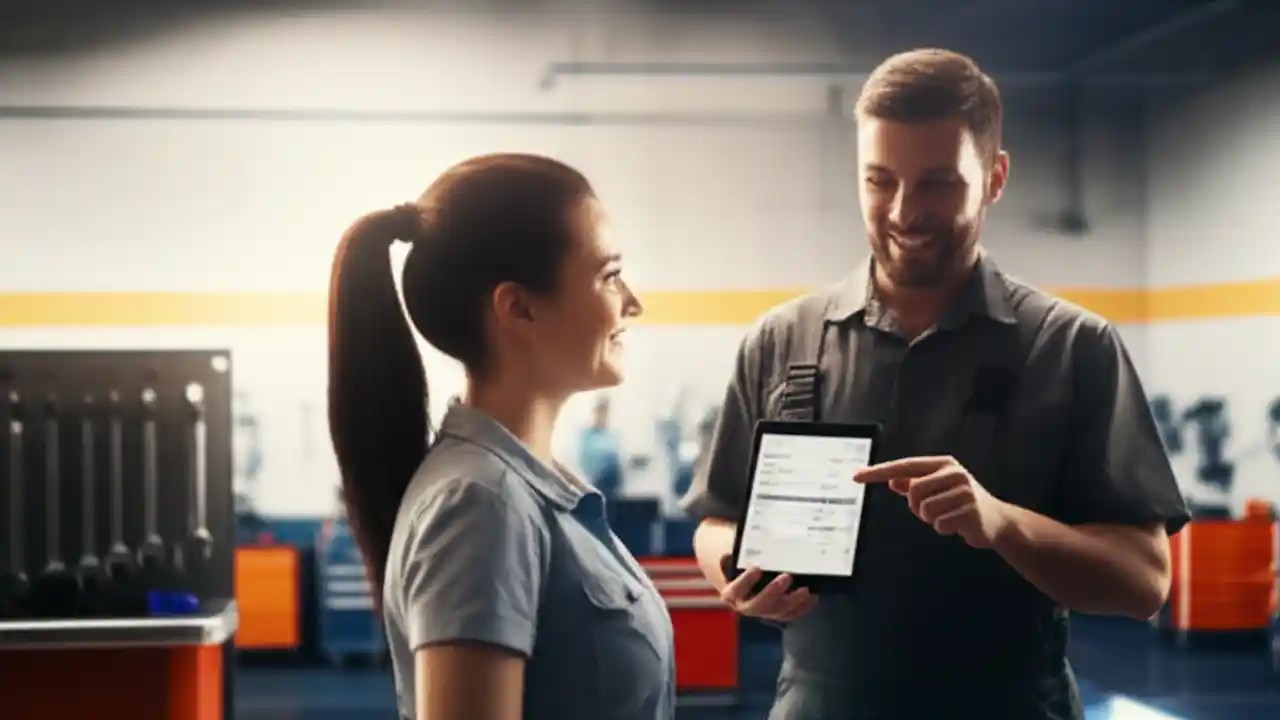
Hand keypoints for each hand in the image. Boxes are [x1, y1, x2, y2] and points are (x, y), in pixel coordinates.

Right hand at [717, 554, 816, 622]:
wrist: (741, 577)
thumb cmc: (738, 563)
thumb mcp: (734, 557)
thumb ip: (737, 554)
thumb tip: (739, 548)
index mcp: (731, 593)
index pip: (735, 591)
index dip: (745, 581)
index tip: (756, 568)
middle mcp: (745, 606)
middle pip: (758, 605)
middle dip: (773, 592)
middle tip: (786, 577)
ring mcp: (763, 612)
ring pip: (777, 612)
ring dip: (792, 602)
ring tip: (805, 589)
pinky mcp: (777, 613)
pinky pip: (791, 614)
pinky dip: (803, 607)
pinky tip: (812, 597)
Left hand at [854, 455, 1012, 548]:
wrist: (997, 521)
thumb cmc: (961, 503)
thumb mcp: (938, 489)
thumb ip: (915, 483)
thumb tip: (892, 481)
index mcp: (942, 463)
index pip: (904, 465)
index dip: (878, 471)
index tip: (856, 476)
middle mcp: (954, 472)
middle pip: (913, 490)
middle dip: (916, 507)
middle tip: (931, 512)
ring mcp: (964, 490)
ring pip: (925, 509)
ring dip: (931, 520)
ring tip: (947, 517)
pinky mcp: (971, 510)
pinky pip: (939, 524)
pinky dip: (943, 529)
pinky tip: (957, 525)